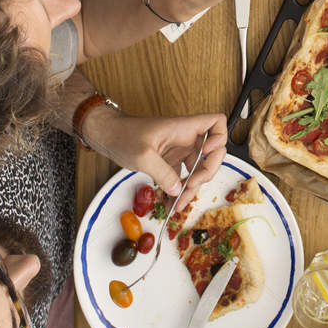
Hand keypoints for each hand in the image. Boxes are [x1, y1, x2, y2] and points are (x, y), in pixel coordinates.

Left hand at [84, 109, 227, 201]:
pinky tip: (172, 203)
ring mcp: (179, 150)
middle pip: (212, 153)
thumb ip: (163, 173)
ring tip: (179, 204)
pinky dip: (179, 190)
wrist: (108, 136)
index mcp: (183, 128)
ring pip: (198, 168)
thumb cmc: (124, 136)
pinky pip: (182, 176)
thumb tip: (177, 190)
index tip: (207, 153)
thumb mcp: (143, 156)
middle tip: (191, 187)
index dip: (219, 138)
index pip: (216, 122)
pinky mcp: (170, 161)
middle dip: (206, 173)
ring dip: (192, 188)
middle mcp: (185, 138)